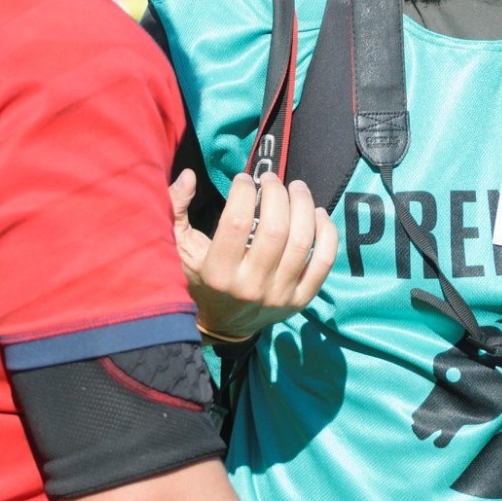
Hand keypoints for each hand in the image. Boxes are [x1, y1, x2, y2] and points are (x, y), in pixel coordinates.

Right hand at [169, 169, 337, 341]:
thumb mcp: (178, 246)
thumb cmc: (199, 278)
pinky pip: (324, 261)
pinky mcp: (300, 300)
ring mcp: (279, 295)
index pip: (237, 221)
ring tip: (296, 188)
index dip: (244, 191)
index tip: (243, 179)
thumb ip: (174, 208)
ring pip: (302, 241)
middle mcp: (250, 286)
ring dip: (303, 205)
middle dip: (277, 193)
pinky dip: (327, 233)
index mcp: (218, 272)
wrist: (223, 325)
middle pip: (276, 229)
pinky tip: (317, 214)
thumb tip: (188, 176)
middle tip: (271, 178)